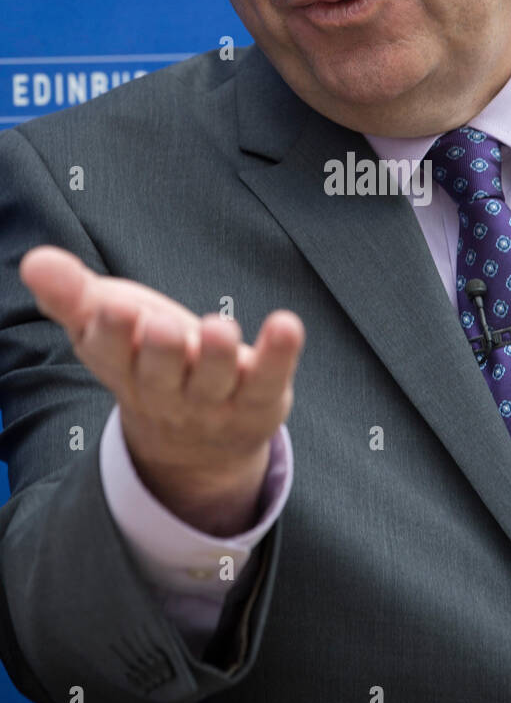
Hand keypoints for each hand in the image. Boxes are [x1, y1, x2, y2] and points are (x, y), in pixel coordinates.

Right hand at [19, 246, 304, 534]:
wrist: (196, 442)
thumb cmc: (147, 362)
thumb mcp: (106, 326)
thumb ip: (71, 294)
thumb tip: (34, 261)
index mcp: (122, 367)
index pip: (109, 352)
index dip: (112, 331)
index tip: (112, 306)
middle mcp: (166, 389)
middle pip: (159, 372)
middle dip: (160, 349)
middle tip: (160, 325)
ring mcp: (214, 398)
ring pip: (213, 380)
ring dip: (216, 355)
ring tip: (219, 329)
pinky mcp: (258, 398)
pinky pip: (268, 378)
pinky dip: (278, 354)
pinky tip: (285, 326)